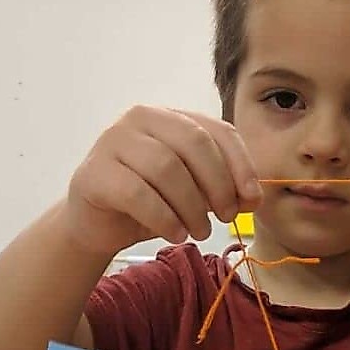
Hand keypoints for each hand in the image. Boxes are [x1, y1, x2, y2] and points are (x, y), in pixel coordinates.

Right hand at [65, 106, 261, 253]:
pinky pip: (138, 193)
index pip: (217, 129)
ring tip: (199, 231)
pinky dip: (164, 218)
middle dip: (218, 184)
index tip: (252, 199)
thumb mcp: (192, 193)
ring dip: (191, 206)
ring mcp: (113, 141)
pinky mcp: (95, 172)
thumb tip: (253, 197)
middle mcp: (141, 118)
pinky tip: (175, 233)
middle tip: (225, 217)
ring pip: (166, 167)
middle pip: (194, 143)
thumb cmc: (149, 204)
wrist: (97, 224)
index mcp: (171, 117)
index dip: (240, 164)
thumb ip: (221, 187)